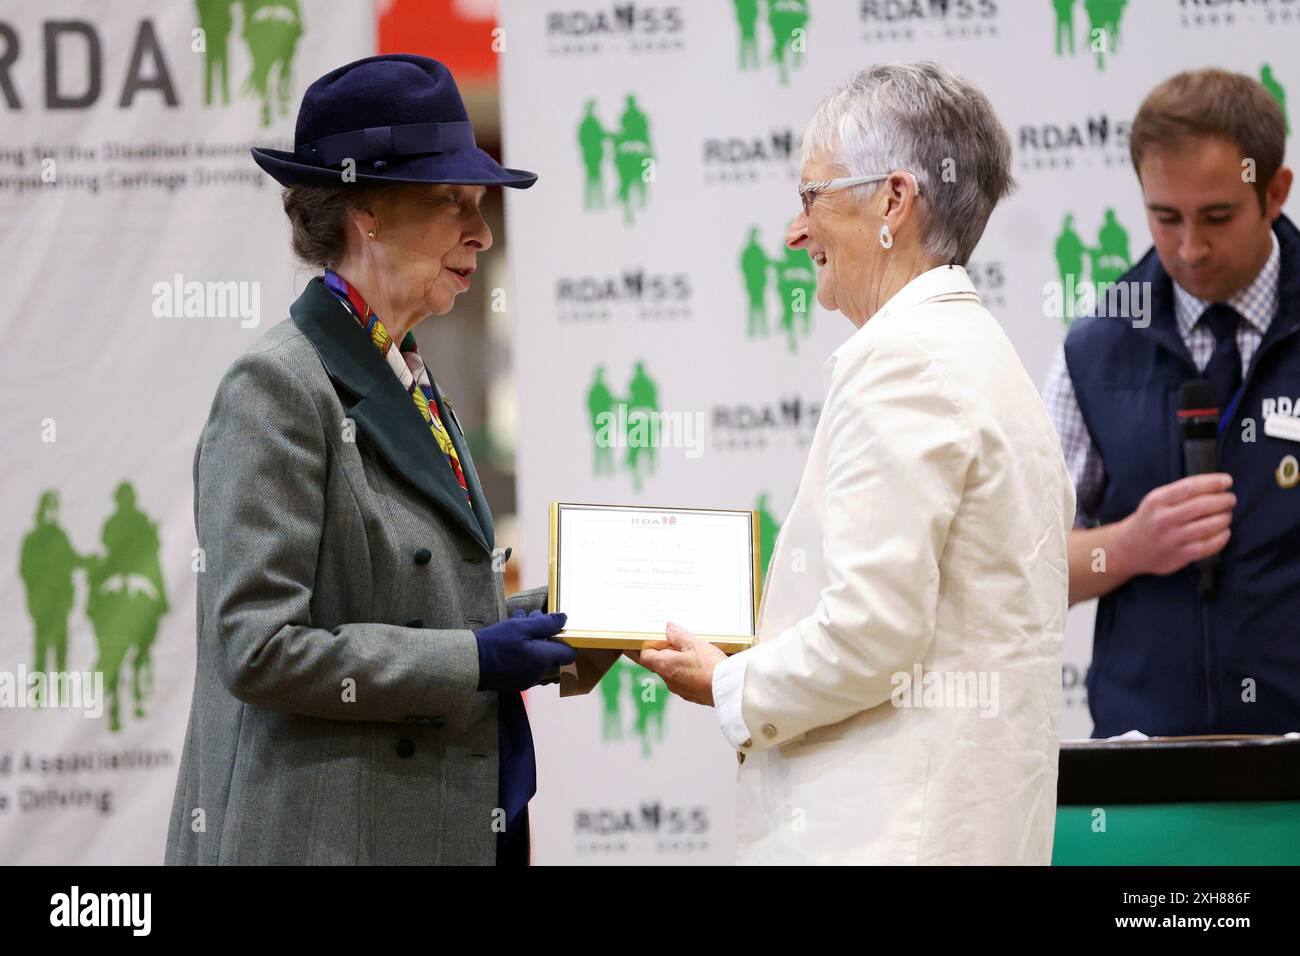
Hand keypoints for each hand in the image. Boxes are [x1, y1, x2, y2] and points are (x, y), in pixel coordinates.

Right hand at [474, 610, 575, 692]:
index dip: (568, 640)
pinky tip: (510, 637)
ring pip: (536, 657)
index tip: (561, 628)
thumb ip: (545, 623)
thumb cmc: (496, 644)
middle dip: (543, 634)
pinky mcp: (514, 682)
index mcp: (542, 659)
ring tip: (518, 621)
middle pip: (550, 652)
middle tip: (532, 616)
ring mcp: (526, 679)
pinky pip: (525, 664)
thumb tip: (564, 619)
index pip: (568, 654)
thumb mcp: (521, 627)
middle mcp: (537, 673)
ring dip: (531, 640)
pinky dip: (522, 651)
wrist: (470, 664)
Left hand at [631, 622, 725, 705]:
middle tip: (668, 640)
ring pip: (672, 672)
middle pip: (658, 664)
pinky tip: (699, 664)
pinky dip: (687, 671)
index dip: (642, 647)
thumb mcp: (694, 643)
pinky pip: (684, 680)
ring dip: (676, 662)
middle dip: (662, 652)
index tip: (640, 640)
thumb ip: (678, 635)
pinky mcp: (692, 694)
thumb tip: (668, 628)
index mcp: (664, 666)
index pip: (644, 656)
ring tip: (689, 649)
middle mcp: (668, 680)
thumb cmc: (710, 667)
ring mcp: (680, 689)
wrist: (728, 689)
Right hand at [1117, 473, 1234, 576]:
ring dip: (1224, 518)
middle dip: (1223, 500)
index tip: (1227, 481)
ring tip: (1226, 515)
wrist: (1129, 548)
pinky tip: (1224, 532)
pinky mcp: (1180, 555)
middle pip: (1203, 506)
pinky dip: (1222, 537)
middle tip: (1230, 499)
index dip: (1213, 482)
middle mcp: (1164, 519)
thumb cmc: (1149, 520)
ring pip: (1209, 526)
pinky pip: (1209, 546)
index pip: (1190, 487)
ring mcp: (1172, 538)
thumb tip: (1215, 485)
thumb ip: (1180, 493)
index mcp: (1157, 501)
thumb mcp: (1155, 501)